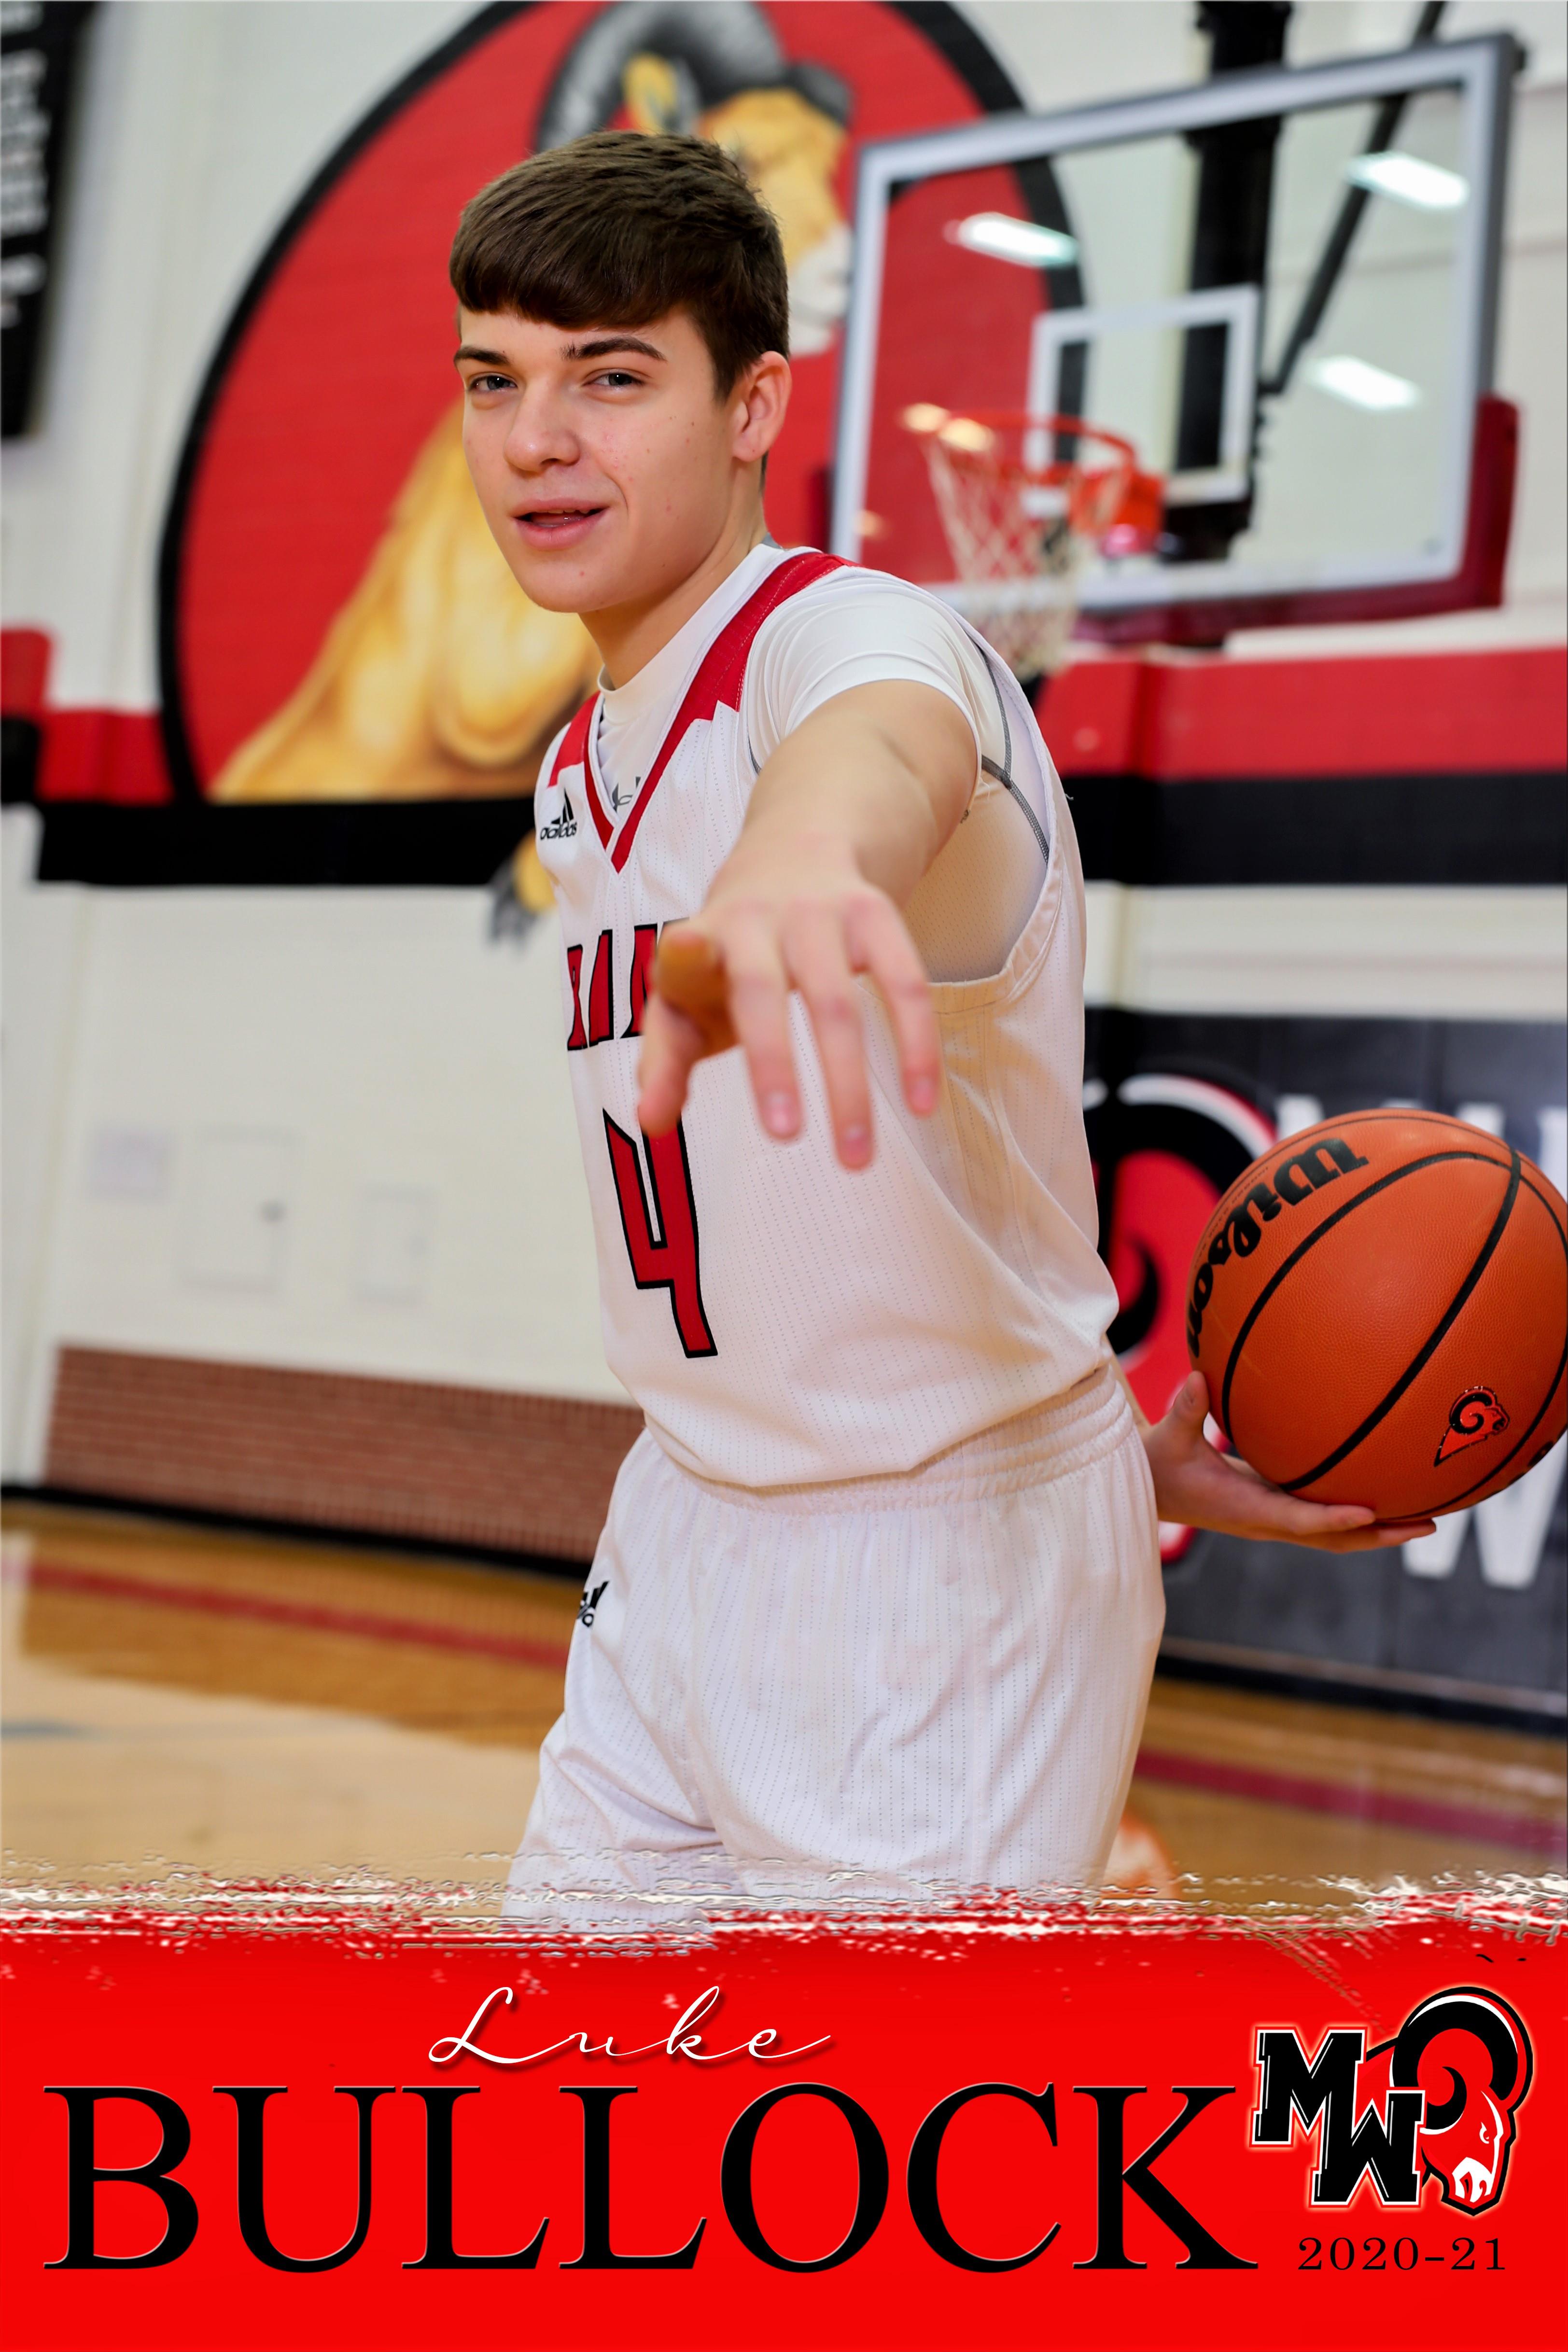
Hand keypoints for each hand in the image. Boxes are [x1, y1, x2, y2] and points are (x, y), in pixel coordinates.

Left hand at [636, 844, 941, 1170]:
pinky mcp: (875, 914)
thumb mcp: (686, 1000)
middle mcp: (756, 919)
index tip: (684, 949)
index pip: (684, 954)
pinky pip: (905, 983)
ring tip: (855, 1158)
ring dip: (848, 1083)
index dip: (683, 956)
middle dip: (772, 1062)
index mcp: (701, 942)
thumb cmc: (727, 958)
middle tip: (783, 1136)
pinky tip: (922, 1102)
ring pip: (838, 1001)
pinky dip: (916, 1044)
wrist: (792, 854)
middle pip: (762, 990)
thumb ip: (663, 1064)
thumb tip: (650, 1126)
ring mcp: (820, 912)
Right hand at [1141, 1372, 1437, 1552]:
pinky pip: (1325, 1518)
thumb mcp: (1167, 1438)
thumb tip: (1198, 1378)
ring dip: (1380, 1529)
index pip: (1298, 1520)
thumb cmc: (1156, 1465)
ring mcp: (1275, 1519)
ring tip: (1426, 1516)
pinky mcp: (1276, 1509)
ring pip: (1335, 1534)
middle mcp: (1267, 1522)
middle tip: (1429, 1523)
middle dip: (1382, 1534)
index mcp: (1245, 1510)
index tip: (1370, 1512)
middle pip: (1335, 1539)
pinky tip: (1384, 1493)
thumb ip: (1184, 1410)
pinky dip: (1357, 1513)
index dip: (1334, 1518)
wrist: (1149, 1490)